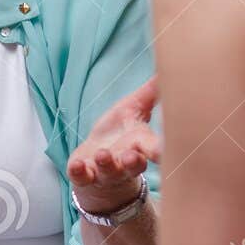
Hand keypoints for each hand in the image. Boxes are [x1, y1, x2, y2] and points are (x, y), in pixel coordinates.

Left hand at [69, 78, 159, 214]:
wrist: (96, 166)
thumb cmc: (119, 135)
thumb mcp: (132, 110)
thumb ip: (150, 93)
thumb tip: (167, 68)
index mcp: (140, 144)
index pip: (154, 148)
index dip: (161, 150)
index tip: (166, 151)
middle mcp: (124, 161)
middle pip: (133, 165)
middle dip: (134, 162)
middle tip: (133, 158)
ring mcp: (104, 170)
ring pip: (108, 170)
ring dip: (106, 164)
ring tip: (103, 155)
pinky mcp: (83, 175)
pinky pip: (81, 176)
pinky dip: (78, 172)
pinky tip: (76, 166)